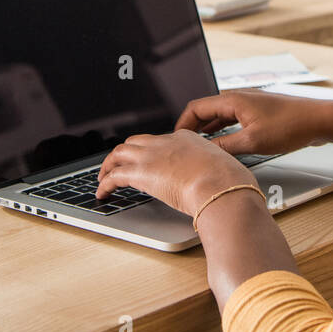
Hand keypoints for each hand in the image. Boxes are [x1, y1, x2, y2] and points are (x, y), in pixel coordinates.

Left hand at [95, 128, 256, 216]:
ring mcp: (151, 155)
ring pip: (119, 153)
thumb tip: (221, 183)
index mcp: (187, 138)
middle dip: (124, 153)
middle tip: (119, 166)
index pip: (161, 141)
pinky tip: (102, 193)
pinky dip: (104, 184)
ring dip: (108, 165)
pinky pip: (114, 175)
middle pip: (135, 142)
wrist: (221, 186)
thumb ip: (216, 173)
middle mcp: (166, 142)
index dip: (151, 151)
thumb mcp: (224, 170)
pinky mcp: (140, 173)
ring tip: (103, 178)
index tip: (149, 161)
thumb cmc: (229, 182)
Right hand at [175, 90, 332, 157]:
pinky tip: (224, 144)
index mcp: (233, 100)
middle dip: (192, 128)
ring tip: (200, 148)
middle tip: (184, 146)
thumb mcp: (253, 141)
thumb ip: (226, 147)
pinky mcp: (258, 113)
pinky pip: (232, 120)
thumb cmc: (292, 126)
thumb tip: (205, 153)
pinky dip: (223, 131)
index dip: (182, 124)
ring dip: (208, 130)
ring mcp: (249, 105)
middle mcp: (239, 99)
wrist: (320, 120)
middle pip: (205, 111)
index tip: (176, 140)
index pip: (196, 107)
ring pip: (219, 116)